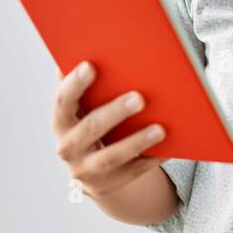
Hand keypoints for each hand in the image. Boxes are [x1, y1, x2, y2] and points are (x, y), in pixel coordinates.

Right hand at [50, 61, 168, 199]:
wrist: (94, 168)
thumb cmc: (93, 121)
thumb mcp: (85, 105)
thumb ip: (86, 84)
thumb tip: (88, 46)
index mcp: (61, 120)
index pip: (62, 101)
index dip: (74, 84)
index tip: (90, 65)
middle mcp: (68, 147)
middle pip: (90, 128)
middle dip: (115, 112)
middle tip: (140, 97)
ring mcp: (86, 170)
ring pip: (111, 157)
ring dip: (136, 141)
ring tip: (161, 128)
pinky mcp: (108, 185)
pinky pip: (132, 173)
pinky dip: (152, 160)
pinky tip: (170, 148)